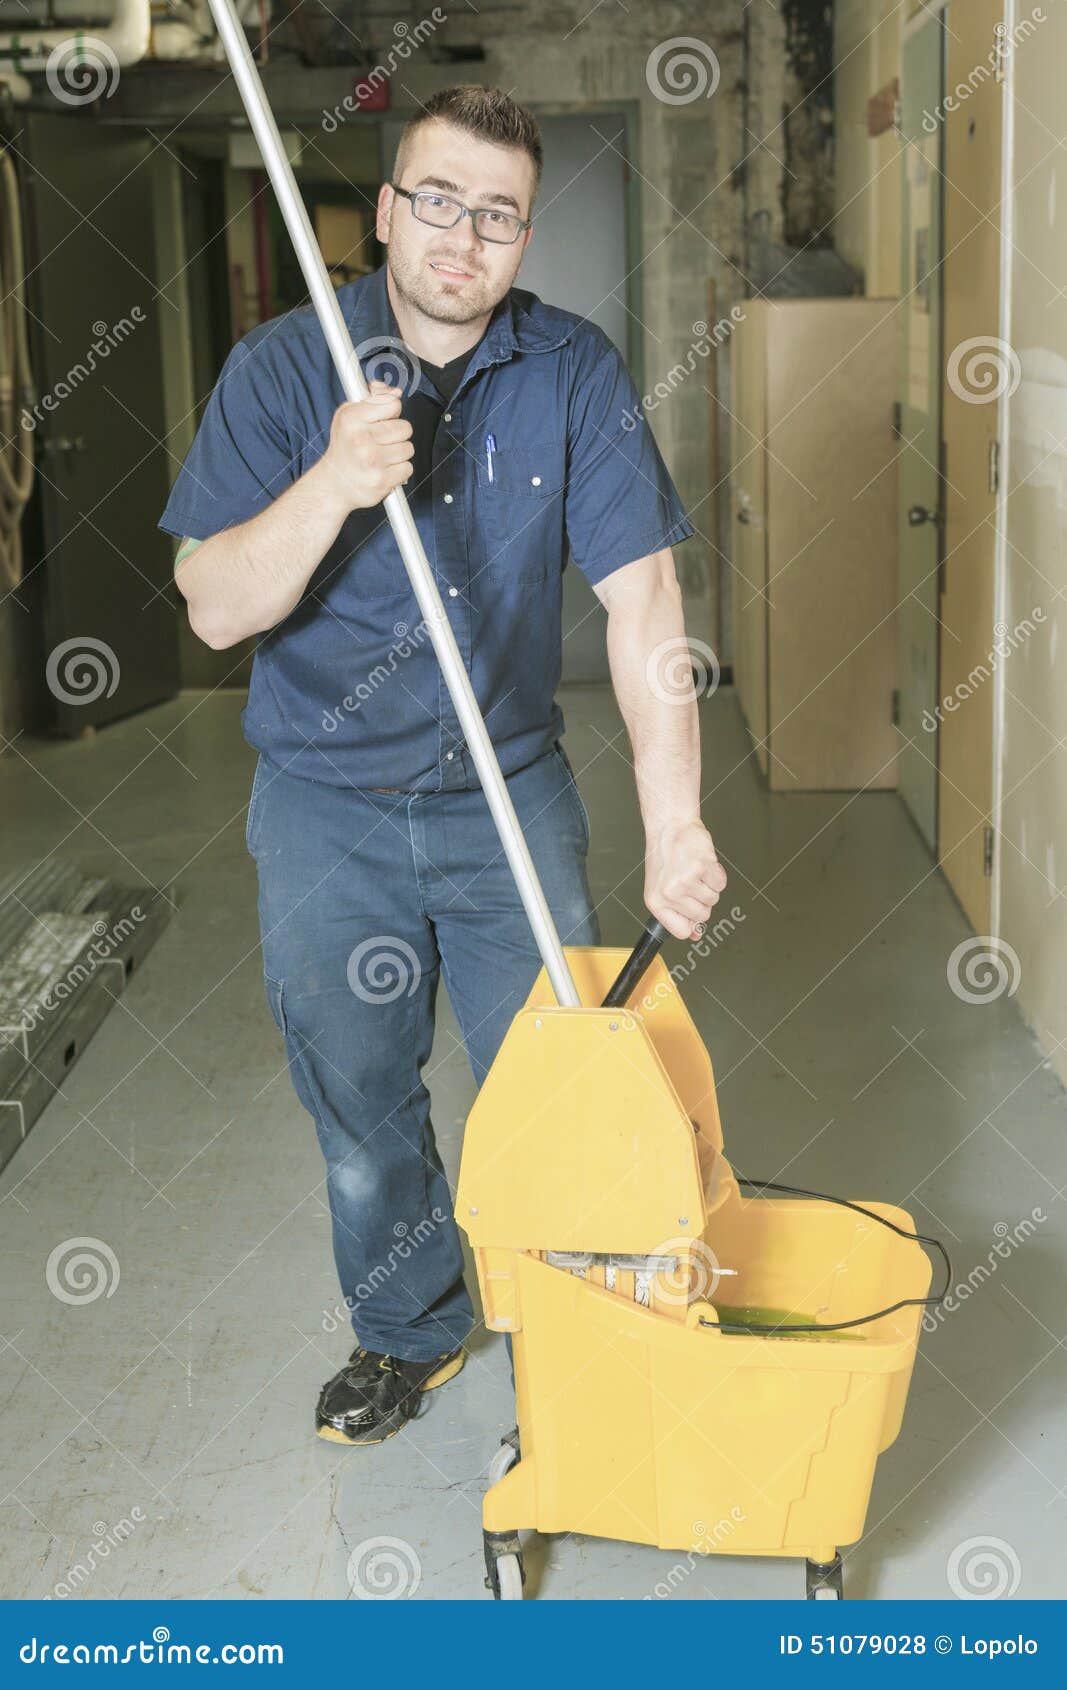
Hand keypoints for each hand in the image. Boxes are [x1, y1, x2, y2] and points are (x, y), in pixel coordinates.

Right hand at [318, 379, 414, 512]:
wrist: (334, 485)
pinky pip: (408, 468)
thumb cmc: (345, 448)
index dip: (391, 412)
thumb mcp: (350, 416)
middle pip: (405, 428)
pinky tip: (384, 470)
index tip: (382, 420)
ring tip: (381, 456)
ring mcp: (372, 461)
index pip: (393, 404)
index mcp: (352, 418)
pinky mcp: (381, 480)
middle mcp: (361, 439)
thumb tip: (396, 392)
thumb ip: (374, 399)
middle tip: (381, 442)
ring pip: (408, 448)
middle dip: (397, 434)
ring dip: (399, 453)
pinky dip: (399, 470)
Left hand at [644, 819, 726, 940]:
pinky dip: (717, 874)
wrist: (670, 827)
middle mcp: (669, 894)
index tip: (692, 914)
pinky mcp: (702, 867)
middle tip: (690, 882)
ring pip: (713, 900)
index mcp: (656, 902)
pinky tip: (703, 864)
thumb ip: (676, 913)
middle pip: (702, 916)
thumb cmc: (665, 855)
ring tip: (695, 871)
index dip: (691, 924)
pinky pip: (721, 884)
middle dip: (701, 901)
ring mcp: (686, 881)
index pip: (681, 931)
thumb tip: (695, 934)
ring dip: (709, 886)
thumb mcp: (661, 888)